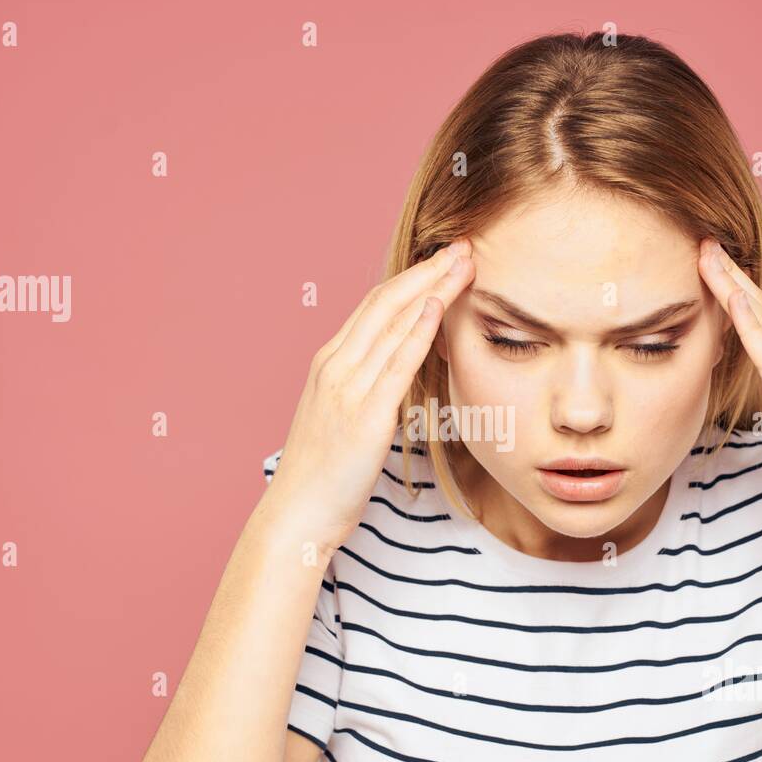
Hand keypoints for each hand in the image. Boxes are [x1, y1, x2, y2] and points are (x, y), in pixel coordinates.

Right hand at [261, 238, 474, 558]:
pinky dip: (418, 331)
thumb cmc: (322, 475)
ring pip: (393, 323)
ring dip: (432, 289)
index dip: (412, 277)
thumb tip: (396, 373)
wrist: (297, 515)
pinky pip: (396, 364)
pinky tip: (439, 307)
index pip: (374, 305)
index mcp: (329, 364)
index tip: (443, 259)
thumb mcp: (340, 418)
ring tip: (465, 265)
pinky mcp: (364, 416)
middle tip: (464, 246)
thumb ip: (365, 389)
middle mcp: (335, 366)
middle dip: (427, 270)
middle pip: (385, 302)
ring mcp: (347, 388)